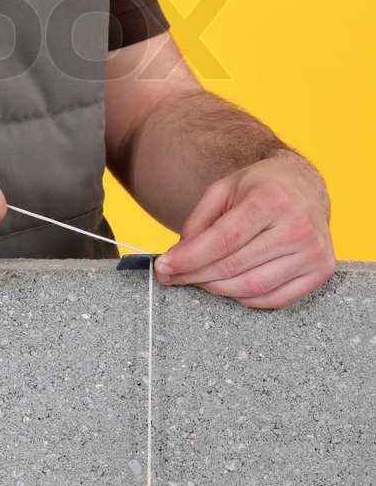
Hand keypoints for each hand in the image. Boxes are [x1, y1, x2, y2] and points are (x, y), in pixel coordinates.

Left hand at [153, 151, 335, 308]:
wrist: (303, 186)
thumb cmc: (260, 188)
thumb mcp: (223, 190)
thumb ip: (198, 221)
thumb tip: (178, 257)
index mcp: (271, 200)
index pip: (223, 240)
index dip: (190, 259)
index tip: (164, 268)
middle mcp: (297, 227)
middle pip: (234, 266)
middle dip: (196, 276)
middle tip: (173, 277)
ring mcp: (313, 252)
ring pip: (252, 287)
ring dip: (217, 289)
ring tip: (198, 280)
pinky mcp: (321, 271)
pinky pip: (275, 299)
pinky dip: (245, 299)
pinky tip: (229, 287)